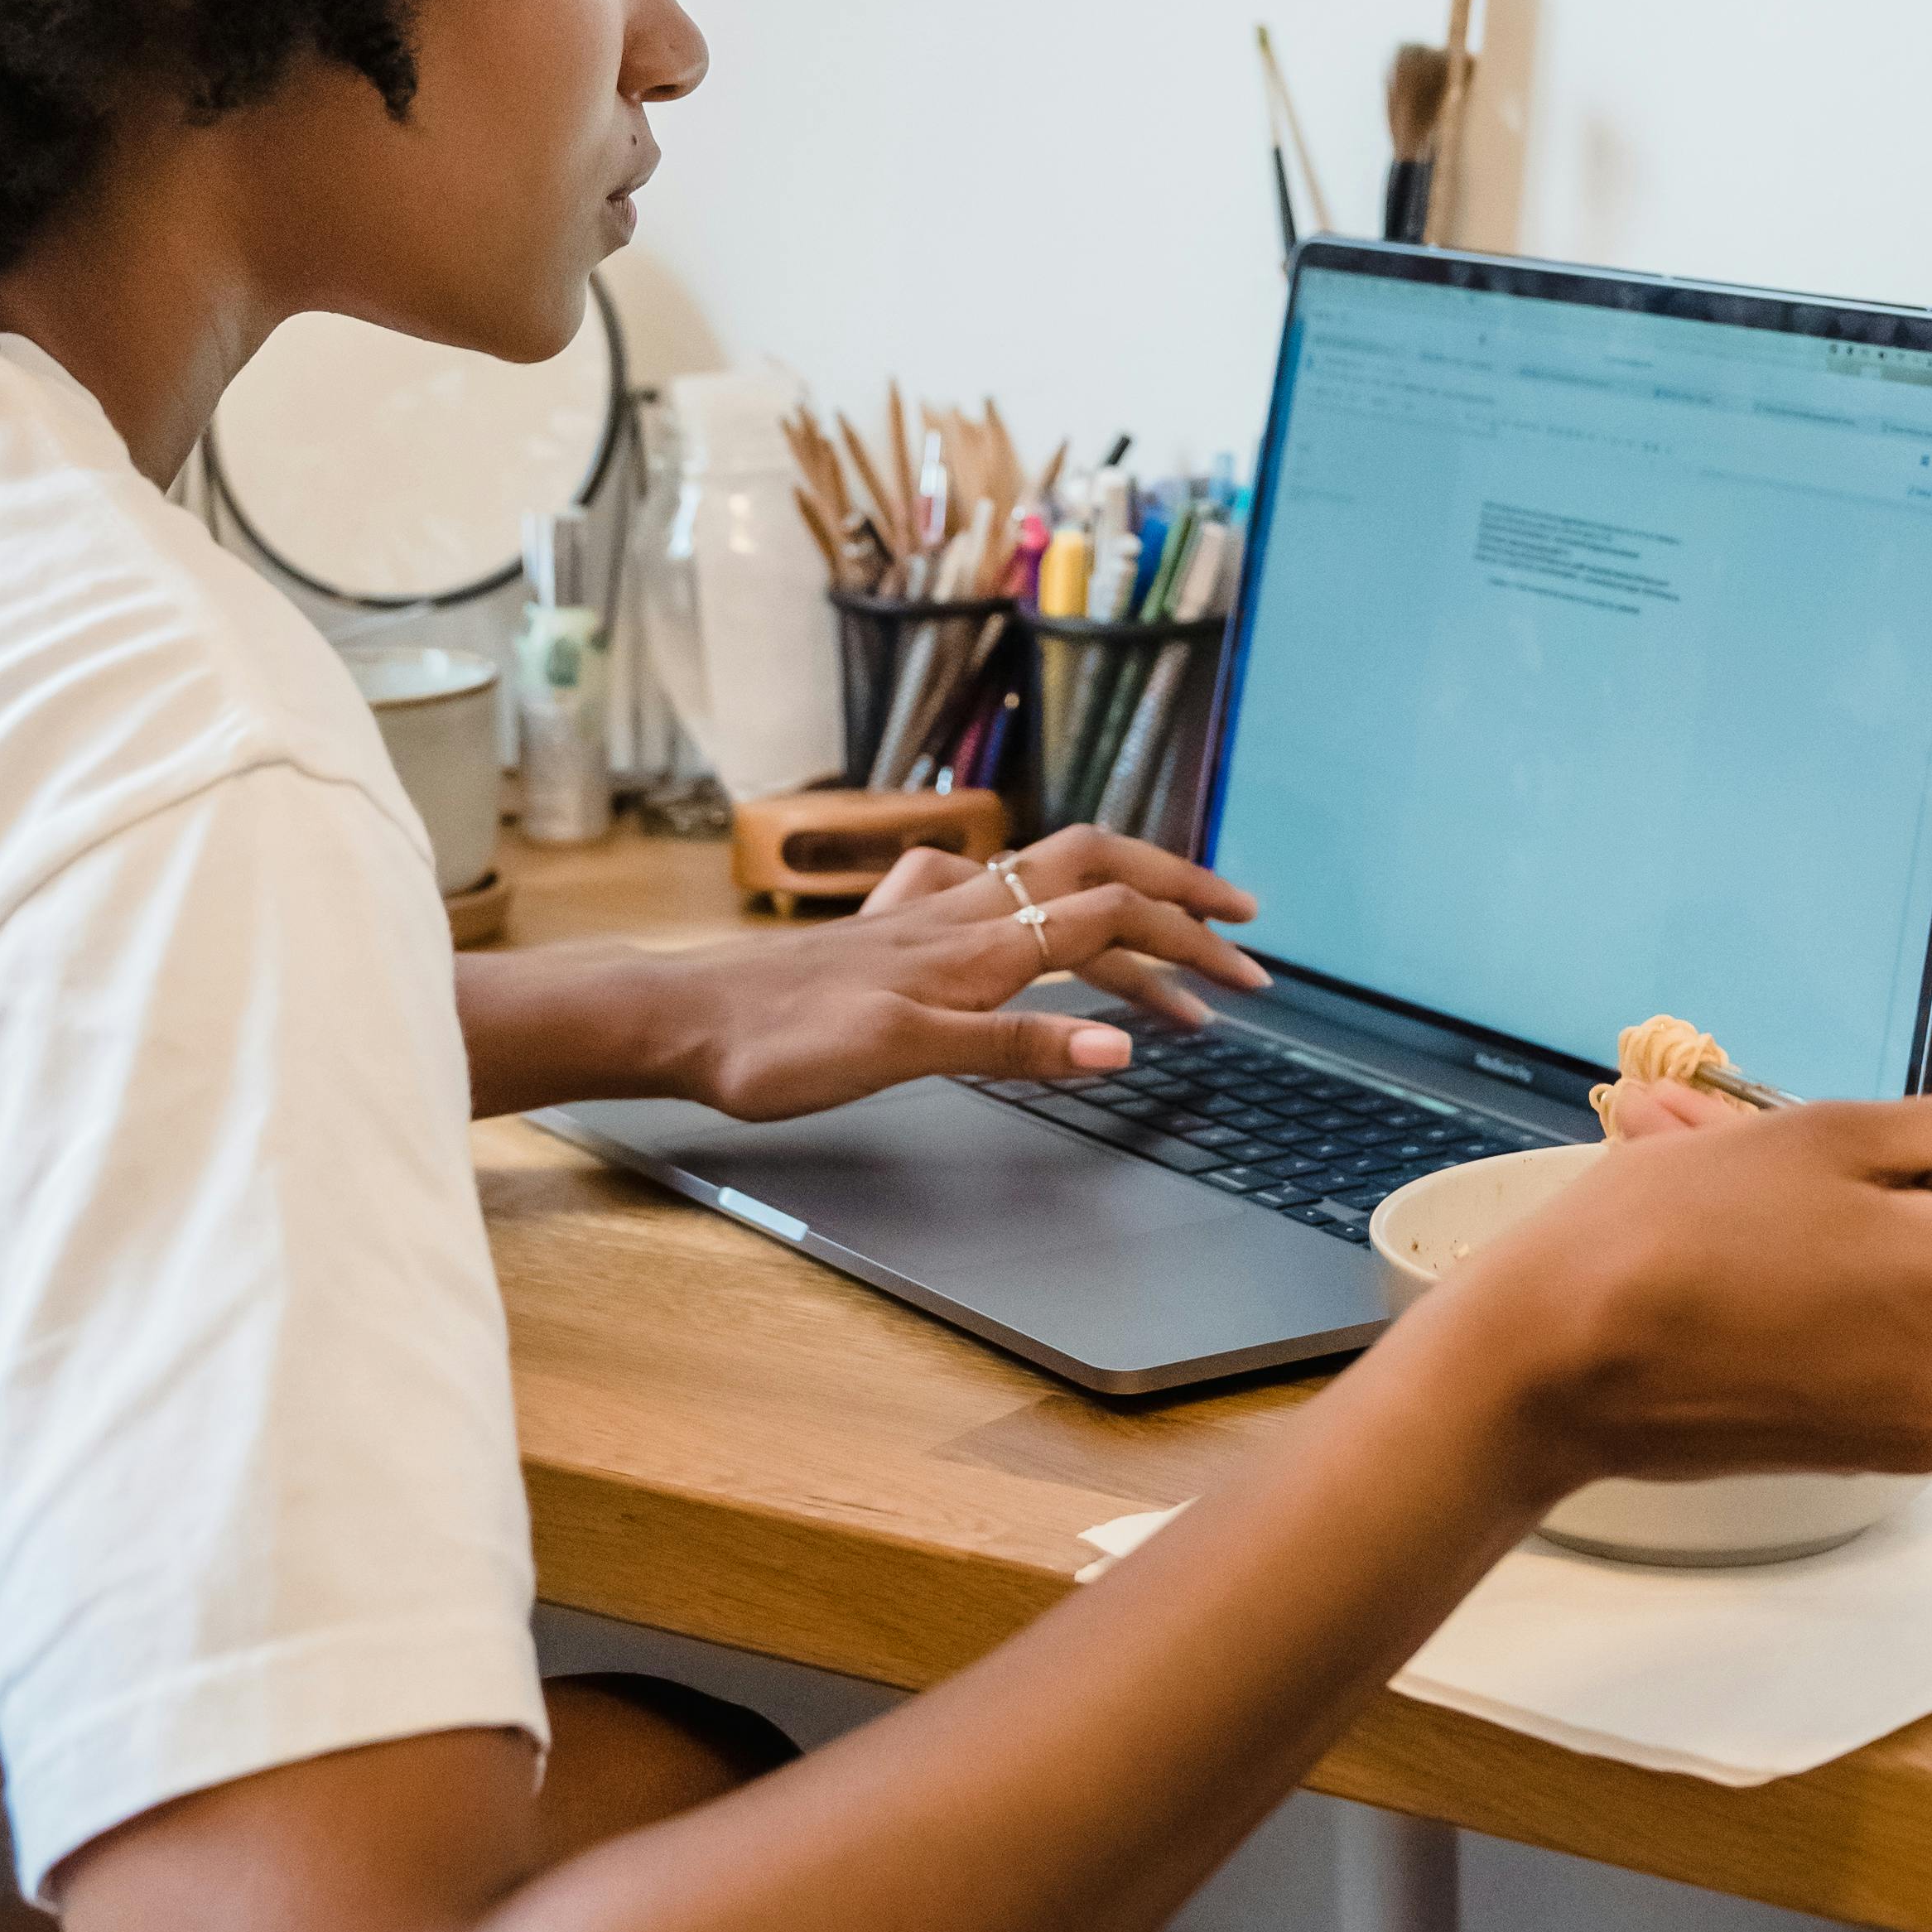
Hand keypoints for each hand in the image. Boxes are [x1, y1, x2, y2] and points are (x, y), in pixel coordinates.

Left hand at [661, 828, 1268, 1119]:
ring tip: (1166, 959)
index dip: (1186, 940)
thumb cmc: (779, 1045)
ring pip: (1045, 885)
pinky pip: (981, 896)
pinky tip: (1019, 909)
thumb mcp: (901, 1056)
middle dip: (1176, 894)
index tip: (1248, 974)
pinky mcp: (889, 931)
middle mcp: (959, 916)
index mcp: (975, 946)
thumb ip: (1013, 1046)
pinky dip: (1029, 901)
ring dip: (1116, 911)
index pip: (1109, 919)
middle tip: (1242, 930)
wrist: (682, 1019)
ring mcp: (924, 917)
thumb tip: (1121, 1043)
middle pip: (1094, 874)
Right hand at [1423, 1092, 1931, 1504]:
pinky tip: (1788, 1271)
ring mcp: (1925, 1429)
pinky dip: (1888, 1321)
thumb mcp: (1831, 1135)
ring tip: (1808, 1213)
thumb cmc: (1684, 1225)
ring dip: (1929, 1269)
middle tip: (1880, 1180)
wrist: (1566, 1357)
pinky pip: (1928, 1374)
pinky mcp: (1874, 1457)